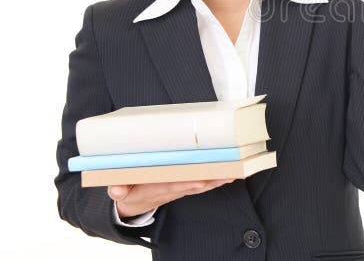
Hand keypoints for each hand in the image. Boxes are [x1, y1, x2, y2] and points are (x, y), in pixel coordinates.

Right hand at [107, 179, 235, 218]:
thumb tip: (116, 189)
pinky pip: (204, 182)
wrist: (134, 203)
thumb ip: (118, 188)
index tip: (200, 180)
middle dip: (210, 180)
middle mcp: (172, 189)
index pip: (174, 186)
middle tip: (226, 173)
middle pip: (194, 184)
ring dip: (218, 179)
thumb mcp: (119, 190)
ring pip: (203, 183)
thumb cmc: (129, 190)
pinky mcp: (186, 185)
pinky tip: (231, 174)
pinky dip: (218, 179)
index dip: (187, 184)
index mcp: (156, 189)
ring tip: (234, 172)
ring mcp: (181, 188)